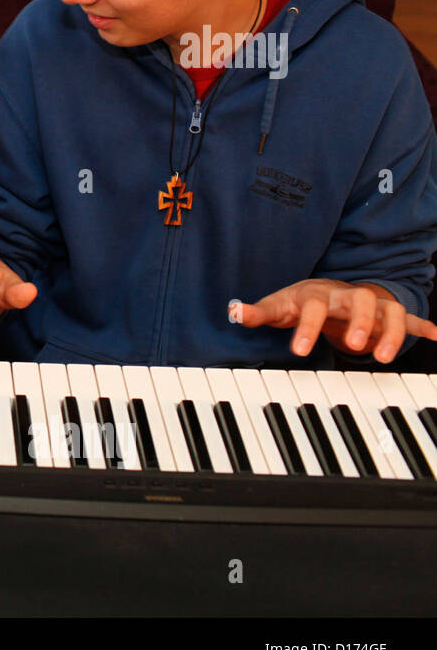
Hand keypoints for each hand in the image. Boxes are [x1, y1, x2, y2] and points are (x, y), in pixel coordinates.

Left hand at [233, 279, 436, 364]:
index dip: (307, 328)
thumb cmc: (301, 302)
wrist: (328, 291)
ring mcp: (371, 306)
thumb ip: (257, 312)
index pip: (313, 307)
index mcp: (317, 295)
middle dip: (359, 322)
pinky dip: (423, 326)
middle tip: (354, 347)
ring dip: (390, 332)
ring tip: (384, 358)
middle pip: (360, 301)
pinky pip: (410, 319)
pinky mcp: (388, 317)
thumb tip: (232, 311)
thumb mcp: (278, 306)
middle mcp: (347, 297)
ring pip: (389, 311)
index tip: (299, 352)